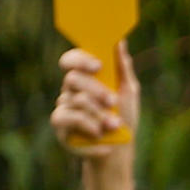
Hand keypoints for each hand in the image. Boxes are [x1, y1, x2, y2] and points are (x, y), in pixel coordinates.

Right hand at [53, 45, 140, 189]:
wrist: (120, 150)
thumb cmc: (124, 117)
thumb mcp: (128, 91)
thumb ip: (122, 66)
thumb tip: (119, 40)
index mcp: (85, 77)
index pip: (71, 60)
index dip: (81, 59)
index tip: (98, 66)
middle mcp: (70, 90)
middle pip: (72, 78)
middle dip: (96, 90)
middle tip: (113, 103)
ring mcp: (63, 107)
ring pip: (75, 100)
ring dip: (99, 114)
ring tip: (114, 125)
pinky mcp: (60, 126)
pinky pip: (68, 118)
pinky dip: (89, 126)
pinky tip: (100, 135)